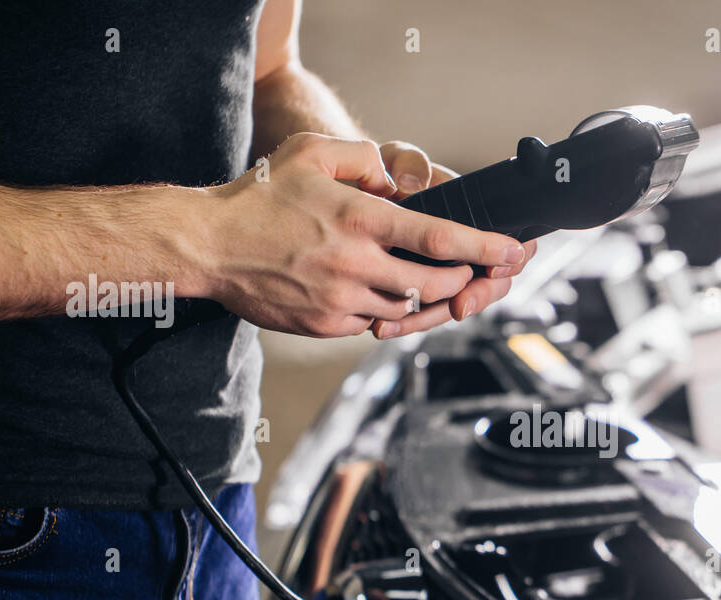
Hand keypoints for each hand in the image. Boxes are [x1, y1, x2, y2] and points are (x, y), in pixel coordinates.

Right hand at [202, 133, 527, 337]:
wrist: (208, 245)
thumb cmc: (261, 196)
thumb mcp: (312, 152)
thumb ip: (364, 157)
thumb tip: (398, 179)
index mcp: (359, 220)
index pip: (438, 238)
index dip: (483, 248)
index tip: (512, 251)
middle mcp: (355, 264)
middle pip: (435, 284)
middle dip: (463, 280)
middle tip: (471, 271)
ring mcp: (341, 300)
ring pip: (406, 309)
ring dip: (423, 297)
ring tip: (421, 277)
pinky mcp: (326, 325)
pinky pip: (372, 323)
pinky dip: (384, 309)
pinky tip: (375, 289)